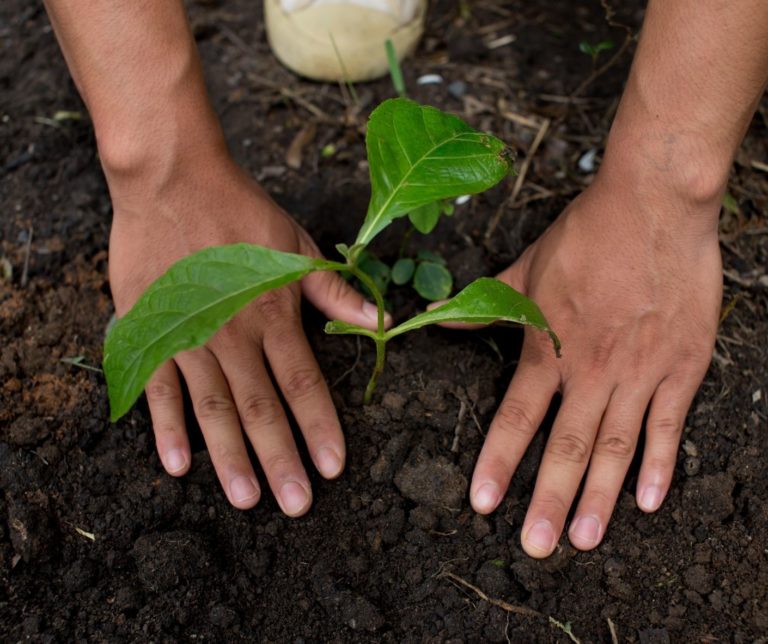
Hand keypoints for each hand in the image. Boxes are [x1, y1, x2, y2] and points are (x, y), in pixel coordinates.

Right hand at [108, 154, 382, 514]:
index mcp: (274, 315)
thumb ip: (333, 291)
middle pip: (262, 409)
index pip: (304, 384)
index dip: (320, 428)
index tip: (333, 468)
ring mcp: (189, 336)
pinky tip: (179, 464)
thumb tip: (379, 318)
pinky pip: (159, 388)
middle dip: (280, 460)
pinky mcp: (150, 332)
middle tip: (295, 505)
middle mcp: (234, 335)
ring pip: (214, 408)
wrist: (172, 179)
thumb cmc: (241, 210)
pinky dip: (167, 427)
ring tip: (247, 499)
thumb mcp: (297, 245)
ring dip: (230, 457)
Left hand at [469, 177, 721, 555]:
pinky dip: (660, 465)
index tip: (483, 503)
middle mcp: (592, 368)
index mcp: (550, 346)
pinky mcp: (681, 366)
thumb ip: (485, 303)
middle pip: (567, 445)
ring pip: (616, 446)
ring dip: (599, 497)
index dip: (499, 461)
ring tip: (582, 539)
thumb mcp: (525, 266)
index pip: (517, 416)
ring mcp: (640, 371)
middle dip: (547, 499)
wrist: (653, 204)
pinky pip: (670, 425)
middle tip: (534, 546)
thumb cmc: (587, 233)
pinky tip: (650, 502)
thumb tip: (438, 318)